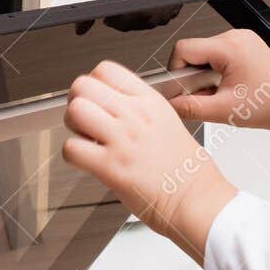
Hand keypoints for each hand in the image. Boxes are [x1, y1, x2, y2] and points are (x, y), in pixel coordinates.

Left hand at [61, 60, 237, 260]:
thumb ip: (140, 111)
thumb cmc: (188, 171)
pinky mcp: (110, 166)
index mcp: (150, 102)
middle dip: (78, 101)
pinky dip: (72, 155)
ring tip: (86, 139)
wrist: (197, 200)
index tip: (96, 99)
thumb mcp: (168, 123)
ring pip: (74, 111)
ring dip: (73, 126)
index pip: (106, 69)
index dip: (94, 83)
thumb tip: (113, 107)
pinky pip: (71, 148)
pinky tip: (87, 161)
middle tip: (86, 119)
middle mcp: (135, 115)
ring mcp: (122, 139)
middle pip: (83, 85)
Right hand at [168, 30, 269, 153]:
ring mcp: (240, 37)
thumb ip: (190, 107)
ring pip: (203, 50)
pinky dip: (214, 67)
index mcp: (230, 48)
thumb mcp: (222, 111)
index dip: (177, 70)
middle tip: (208, 92)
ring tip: (219, 88)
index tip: (186, 88)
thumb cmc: (264, 105)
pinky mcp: (243, 42)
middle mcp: (235, 37)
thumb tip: (170, 104)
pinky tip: (226, 82)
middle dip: (194, 74)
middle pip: (194, 49)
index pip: (184, 48)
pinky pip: (216, 50)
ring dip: (204, 71)